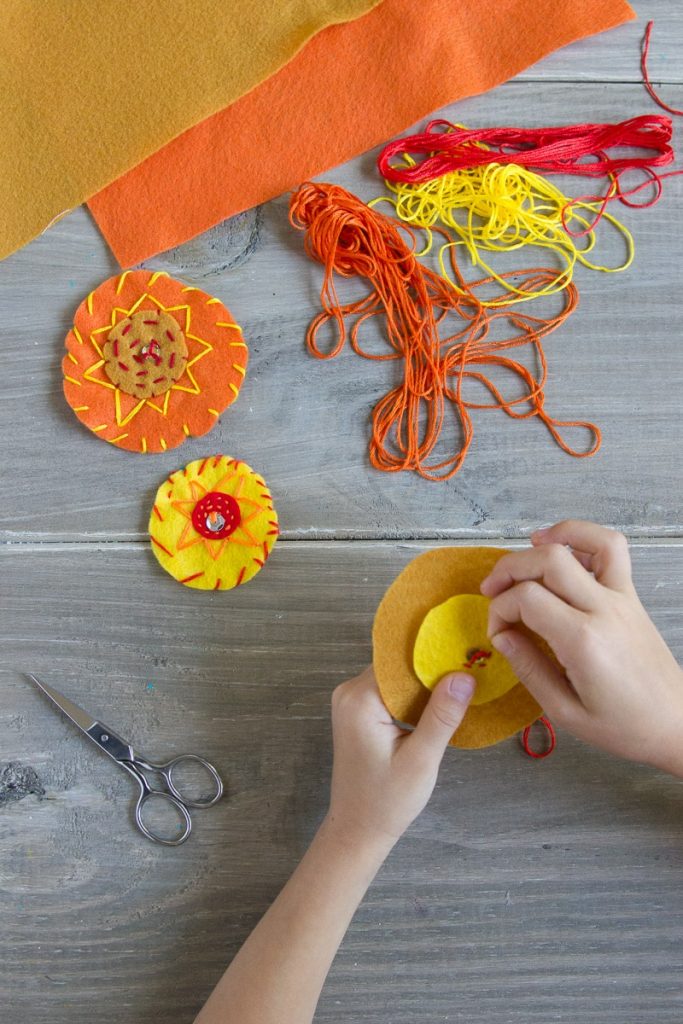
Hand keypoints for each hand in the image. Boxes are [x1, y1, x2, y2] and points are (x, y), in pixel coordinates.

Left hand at [325, 666, 474, 849]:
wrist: (358, 829)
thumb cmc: (387, 801)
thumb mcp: (421, 759)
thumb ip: (441, 716)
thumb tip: (464, 676)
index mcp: (359, 699)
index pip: (400, 661)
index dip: (433, 658)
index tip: (466, 657)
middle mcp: (349, 693)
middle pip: (398, 666)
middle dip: (431, 671)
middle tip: (471, 671)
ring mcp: (351, 702)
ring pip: (396, 678)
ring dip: (424, 685)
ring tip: (460, 687)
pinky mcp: (358, 712)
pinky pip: (390, 691)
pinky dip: (413, 697)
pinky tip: (438, 706)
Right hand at [480, 520, 682, 774]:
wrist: (674, 723)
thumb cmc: (623, 726)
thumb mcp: (565, 712)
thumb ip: (528, 669)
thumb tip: (502, 636)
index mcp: (583, 641)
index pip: (526, 598)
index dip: (499, 610)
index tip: (497, 633)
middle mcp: (603, 609)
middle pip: (549, 560)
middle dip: (509, 569)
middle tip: (491, 591)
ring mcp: (622, 597)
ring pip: (585, 541)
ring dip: (548, 540)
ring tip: (525, 552)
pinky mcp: (631, 596)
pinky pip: (612, 549)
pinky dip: (583, 537)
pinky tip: (561, 548)